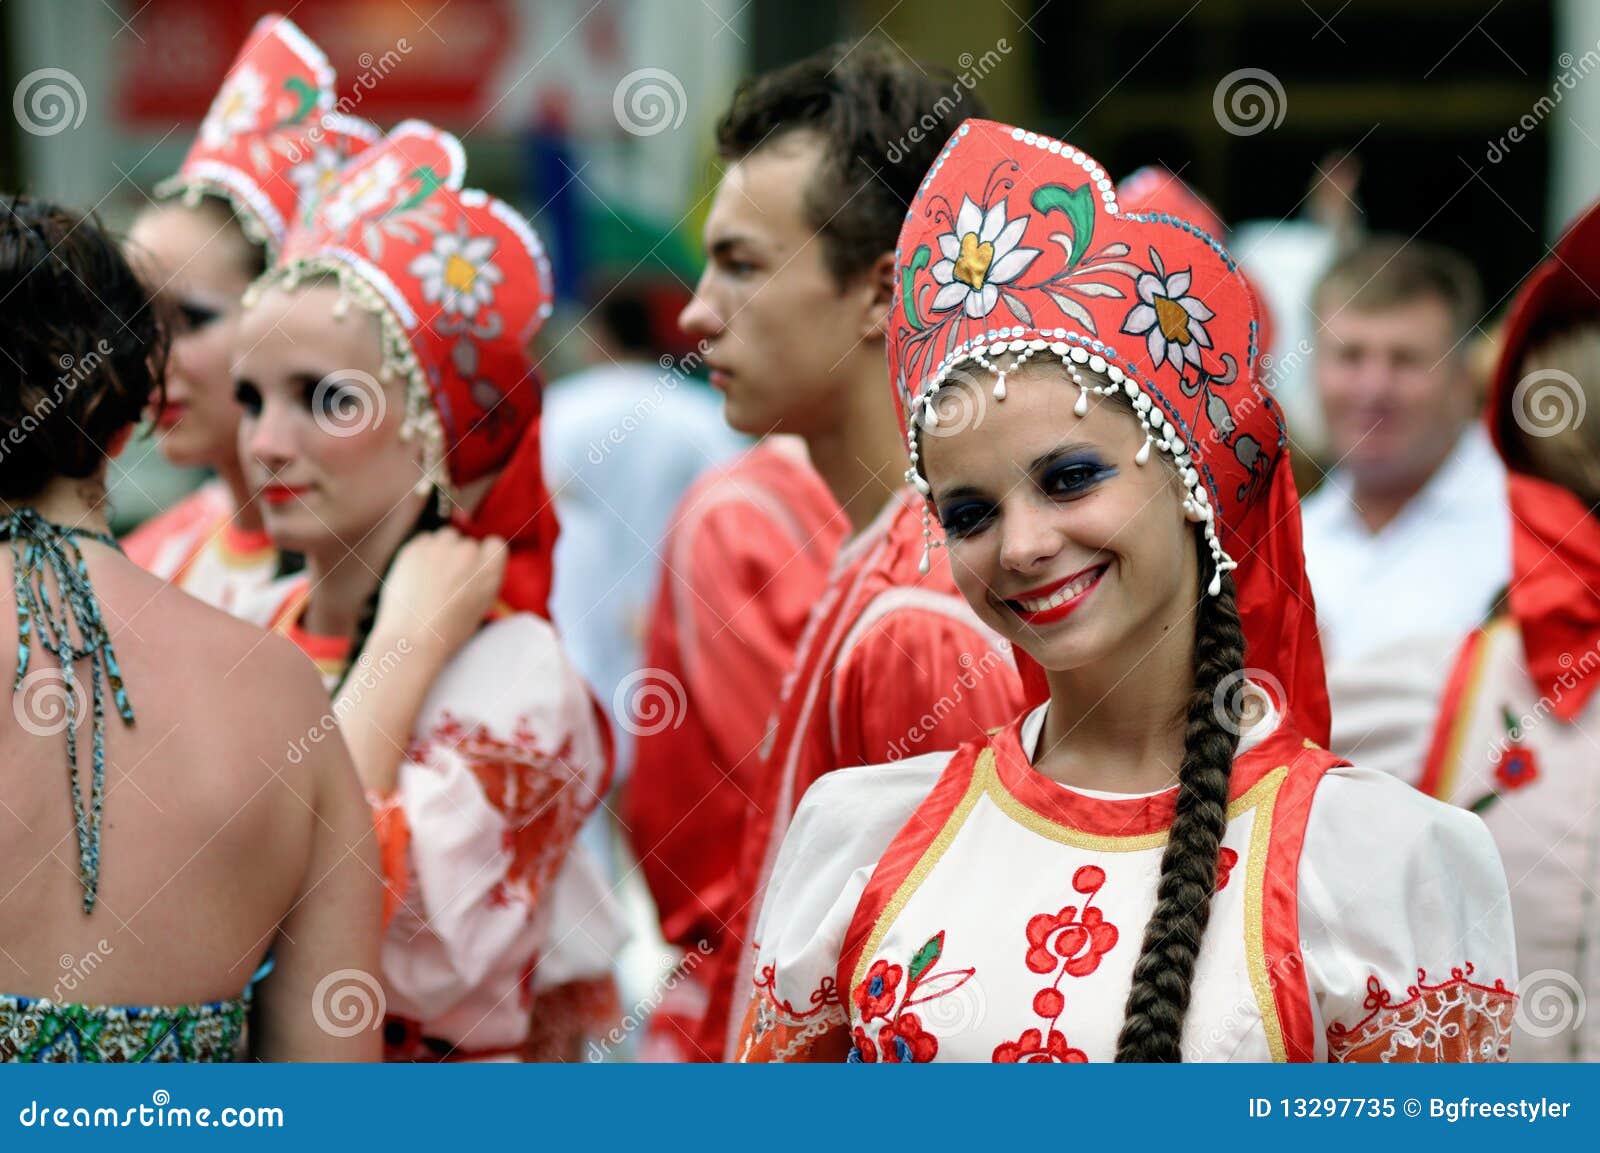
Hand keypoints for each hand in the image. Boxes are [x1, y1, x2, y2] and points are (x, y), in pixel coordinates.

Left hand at [371, 528, 506, 659]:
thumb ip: (481, 580)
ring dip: (441, 550)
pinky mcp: (415, 547)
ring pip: (446, 537)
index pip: (495, 545)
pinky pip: (424, 539)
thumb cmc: (447, 631)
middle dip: (459, 557)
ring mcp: (440, 548)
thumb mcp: (480, 606)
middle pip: (467, 543)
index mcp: (490, 569)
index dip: (484, 555)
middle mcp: (468, 553)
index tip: (474, 567)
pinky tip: (417, 573)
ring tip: (431, 576)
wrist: (413, 639)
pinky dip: (422, 552)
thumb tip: (471, 566)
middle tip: (448, 580)